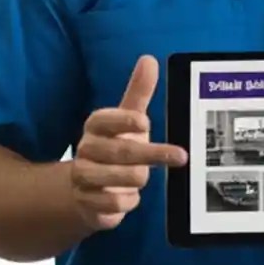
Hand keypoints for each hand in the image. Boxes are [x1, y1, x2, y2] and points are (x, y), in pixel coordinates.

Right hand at [70, 55, 188, 230]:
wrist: (88, 187)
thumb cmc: (114, 147)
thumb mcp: (128, 119)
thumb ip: (138, 91)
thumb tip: (149, 59)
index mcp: (95, 126)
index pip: (105, 119)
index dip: (124, 120)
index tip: (145, 123)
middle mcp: (86, 150)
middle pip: (120, 151)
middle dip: (152, 154)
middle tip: (180, 155)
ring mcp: (83, 177)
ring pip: (118, 179)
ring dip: (137, 179)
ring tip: (140, 176)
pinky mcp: (87, 203)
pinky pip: (113, 205)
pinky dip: (127, 202)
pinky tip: (127, 196)